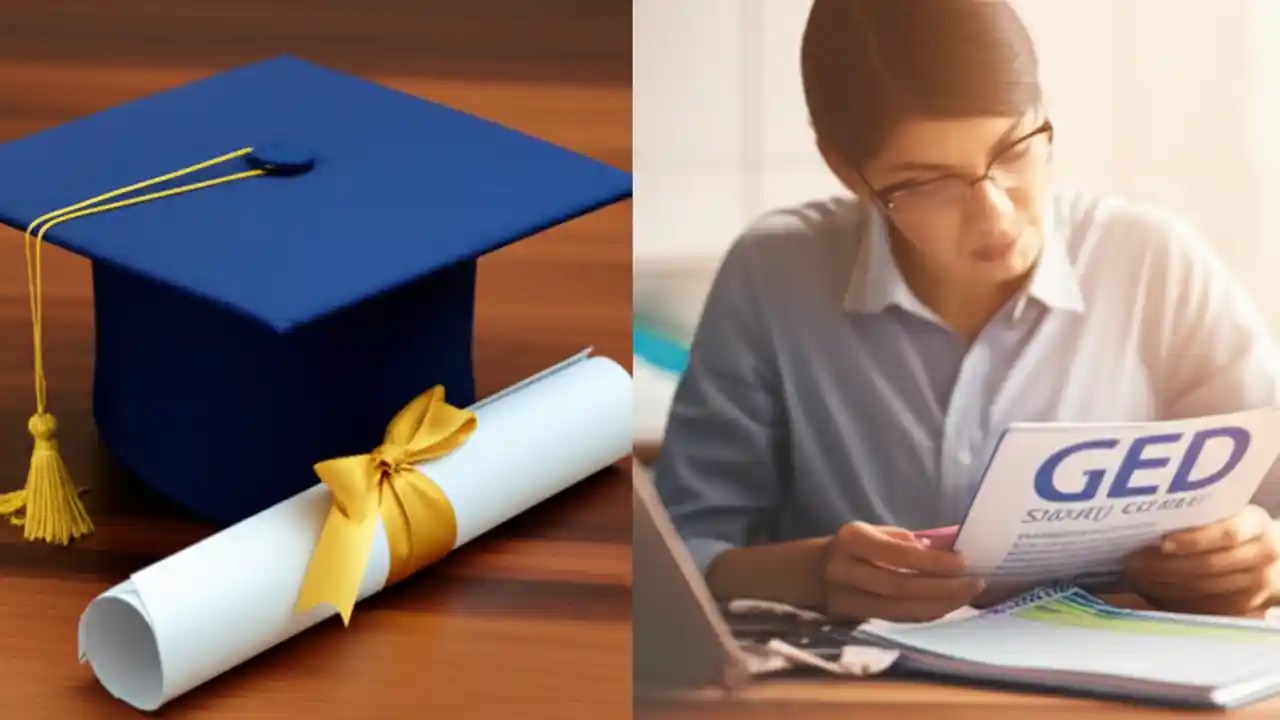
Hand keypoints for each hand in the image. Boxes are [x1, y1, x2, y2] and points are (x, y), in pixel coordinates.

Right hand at [822, 521, 984, 621]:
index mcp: (852, 540)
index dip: (932, 561)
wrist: (810, 573)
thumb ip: (904, 540)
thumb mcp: (872, 532)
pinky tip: (946, 607)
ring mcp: (847, 599)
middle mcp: (846, 570)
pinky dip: (925, 614)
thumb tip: (944, 551)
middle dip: (942, 588)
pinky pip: (897, 620)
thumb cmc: (852, 547)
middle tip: (974, 583)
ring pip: (900, 609)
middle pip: (900, 586)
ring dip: (939, 605)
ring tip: (967, 597)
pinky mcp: (854, 619)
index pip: (897, 554)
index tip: (962, 562)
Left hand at [1126, 505, 1279, 615]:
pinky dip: (1175, 600)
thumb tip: (1147, 521)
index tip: (1162, 543)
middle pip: (1211, 565)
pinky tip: (1151, 590)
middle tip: (1132, 563)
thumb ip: (1195, 516)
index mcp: (1256, 524)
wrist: (1260, 551)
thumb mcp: (1221, 512)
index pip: (1227, 534)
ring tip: (1136, 576)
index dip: (1194, 540)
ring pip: (1205, 590)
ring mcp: (1257, 584)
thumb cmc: (1227, 524)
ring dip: (1165, 585)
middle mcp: (1262, 554)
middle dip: (1166, 566)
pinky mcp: (1245, 607)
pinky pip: (1205, 607)